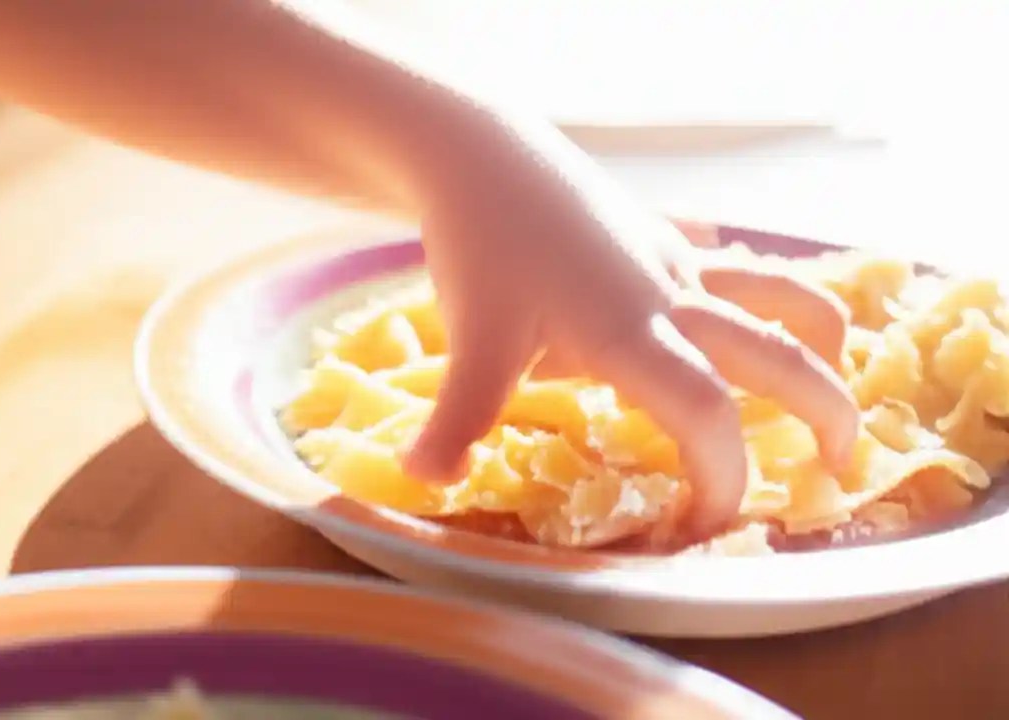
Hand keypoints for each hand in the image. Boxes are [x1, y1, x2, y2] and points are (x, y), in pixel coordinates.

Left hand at [401, 131, 856, 539]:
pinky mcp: (656, 239)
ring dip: (813, 335)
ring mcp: (669, 262)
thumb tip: (426, 478)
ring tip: (836, 375)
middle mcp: (670, 296)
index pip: (705, 412)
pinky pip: (729, 265)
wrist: (482, 153)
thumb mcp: (469, 338)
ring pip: (772, 291)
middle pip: (774, 351)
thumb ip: (458, 415)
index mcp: (631, 331)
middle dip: (821, 409)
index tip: (705, 529)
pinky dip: (755, 292)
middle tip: (839, 464)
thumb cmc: (482, 244)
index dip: (722, 477)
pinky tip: (746, 309)